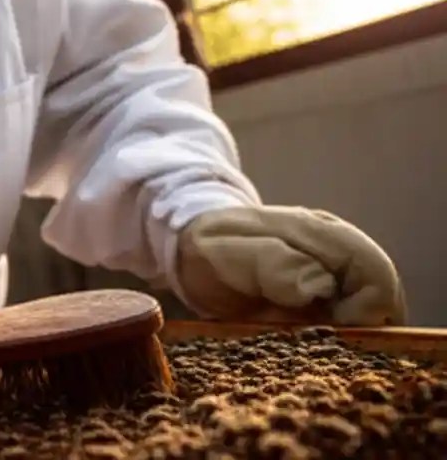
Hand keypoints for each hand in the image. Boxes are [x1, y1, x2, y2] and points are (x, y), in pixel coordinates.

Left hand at [176, 206, 405, 325]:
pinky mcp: (325, 294)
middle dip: (357, 329)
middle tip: (311, 340)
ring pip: (369, 314)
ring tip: (301, 338)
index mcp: (321, 234)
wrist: (191, 244)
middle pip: (383, 299)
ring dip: (344, 335)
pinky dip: (331, 337)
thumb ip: (270, 262)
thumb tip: (317, 284)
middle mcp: (338, 251)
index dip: (365, 313)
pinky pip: (348, 321)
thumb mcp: (225, 252)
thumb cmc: (208, 246)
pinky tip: (300, 339)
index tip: (328, 330)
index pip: (377, 277)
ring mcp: (334, 271)